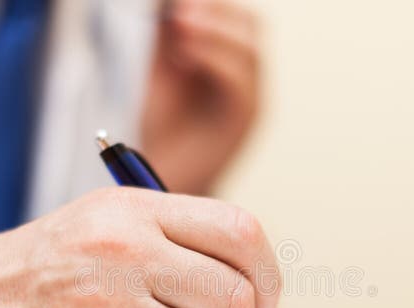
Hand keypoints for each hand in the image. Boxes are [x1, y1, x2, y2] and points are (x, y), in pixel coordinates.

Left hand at [140, 0, 260, 193]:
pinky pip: (238, 80)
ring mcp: (250, 98)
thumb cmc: (165, 135)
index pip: (234, 15)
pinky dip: (211, 58)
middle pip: (250, 24)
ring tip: (178, 23)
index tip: (170, 3)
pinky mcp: (243, 121)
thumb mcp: (163, 73)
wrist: (168, 184)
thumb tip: (168, 3)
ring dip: (214, 28)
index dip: (210, 4)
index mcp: (231, 62)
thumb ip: (170, 37)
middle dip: (215, 9)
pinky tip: (182, 55)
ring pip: (250, 47)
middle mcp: (247, 77)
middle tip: (177, 9)